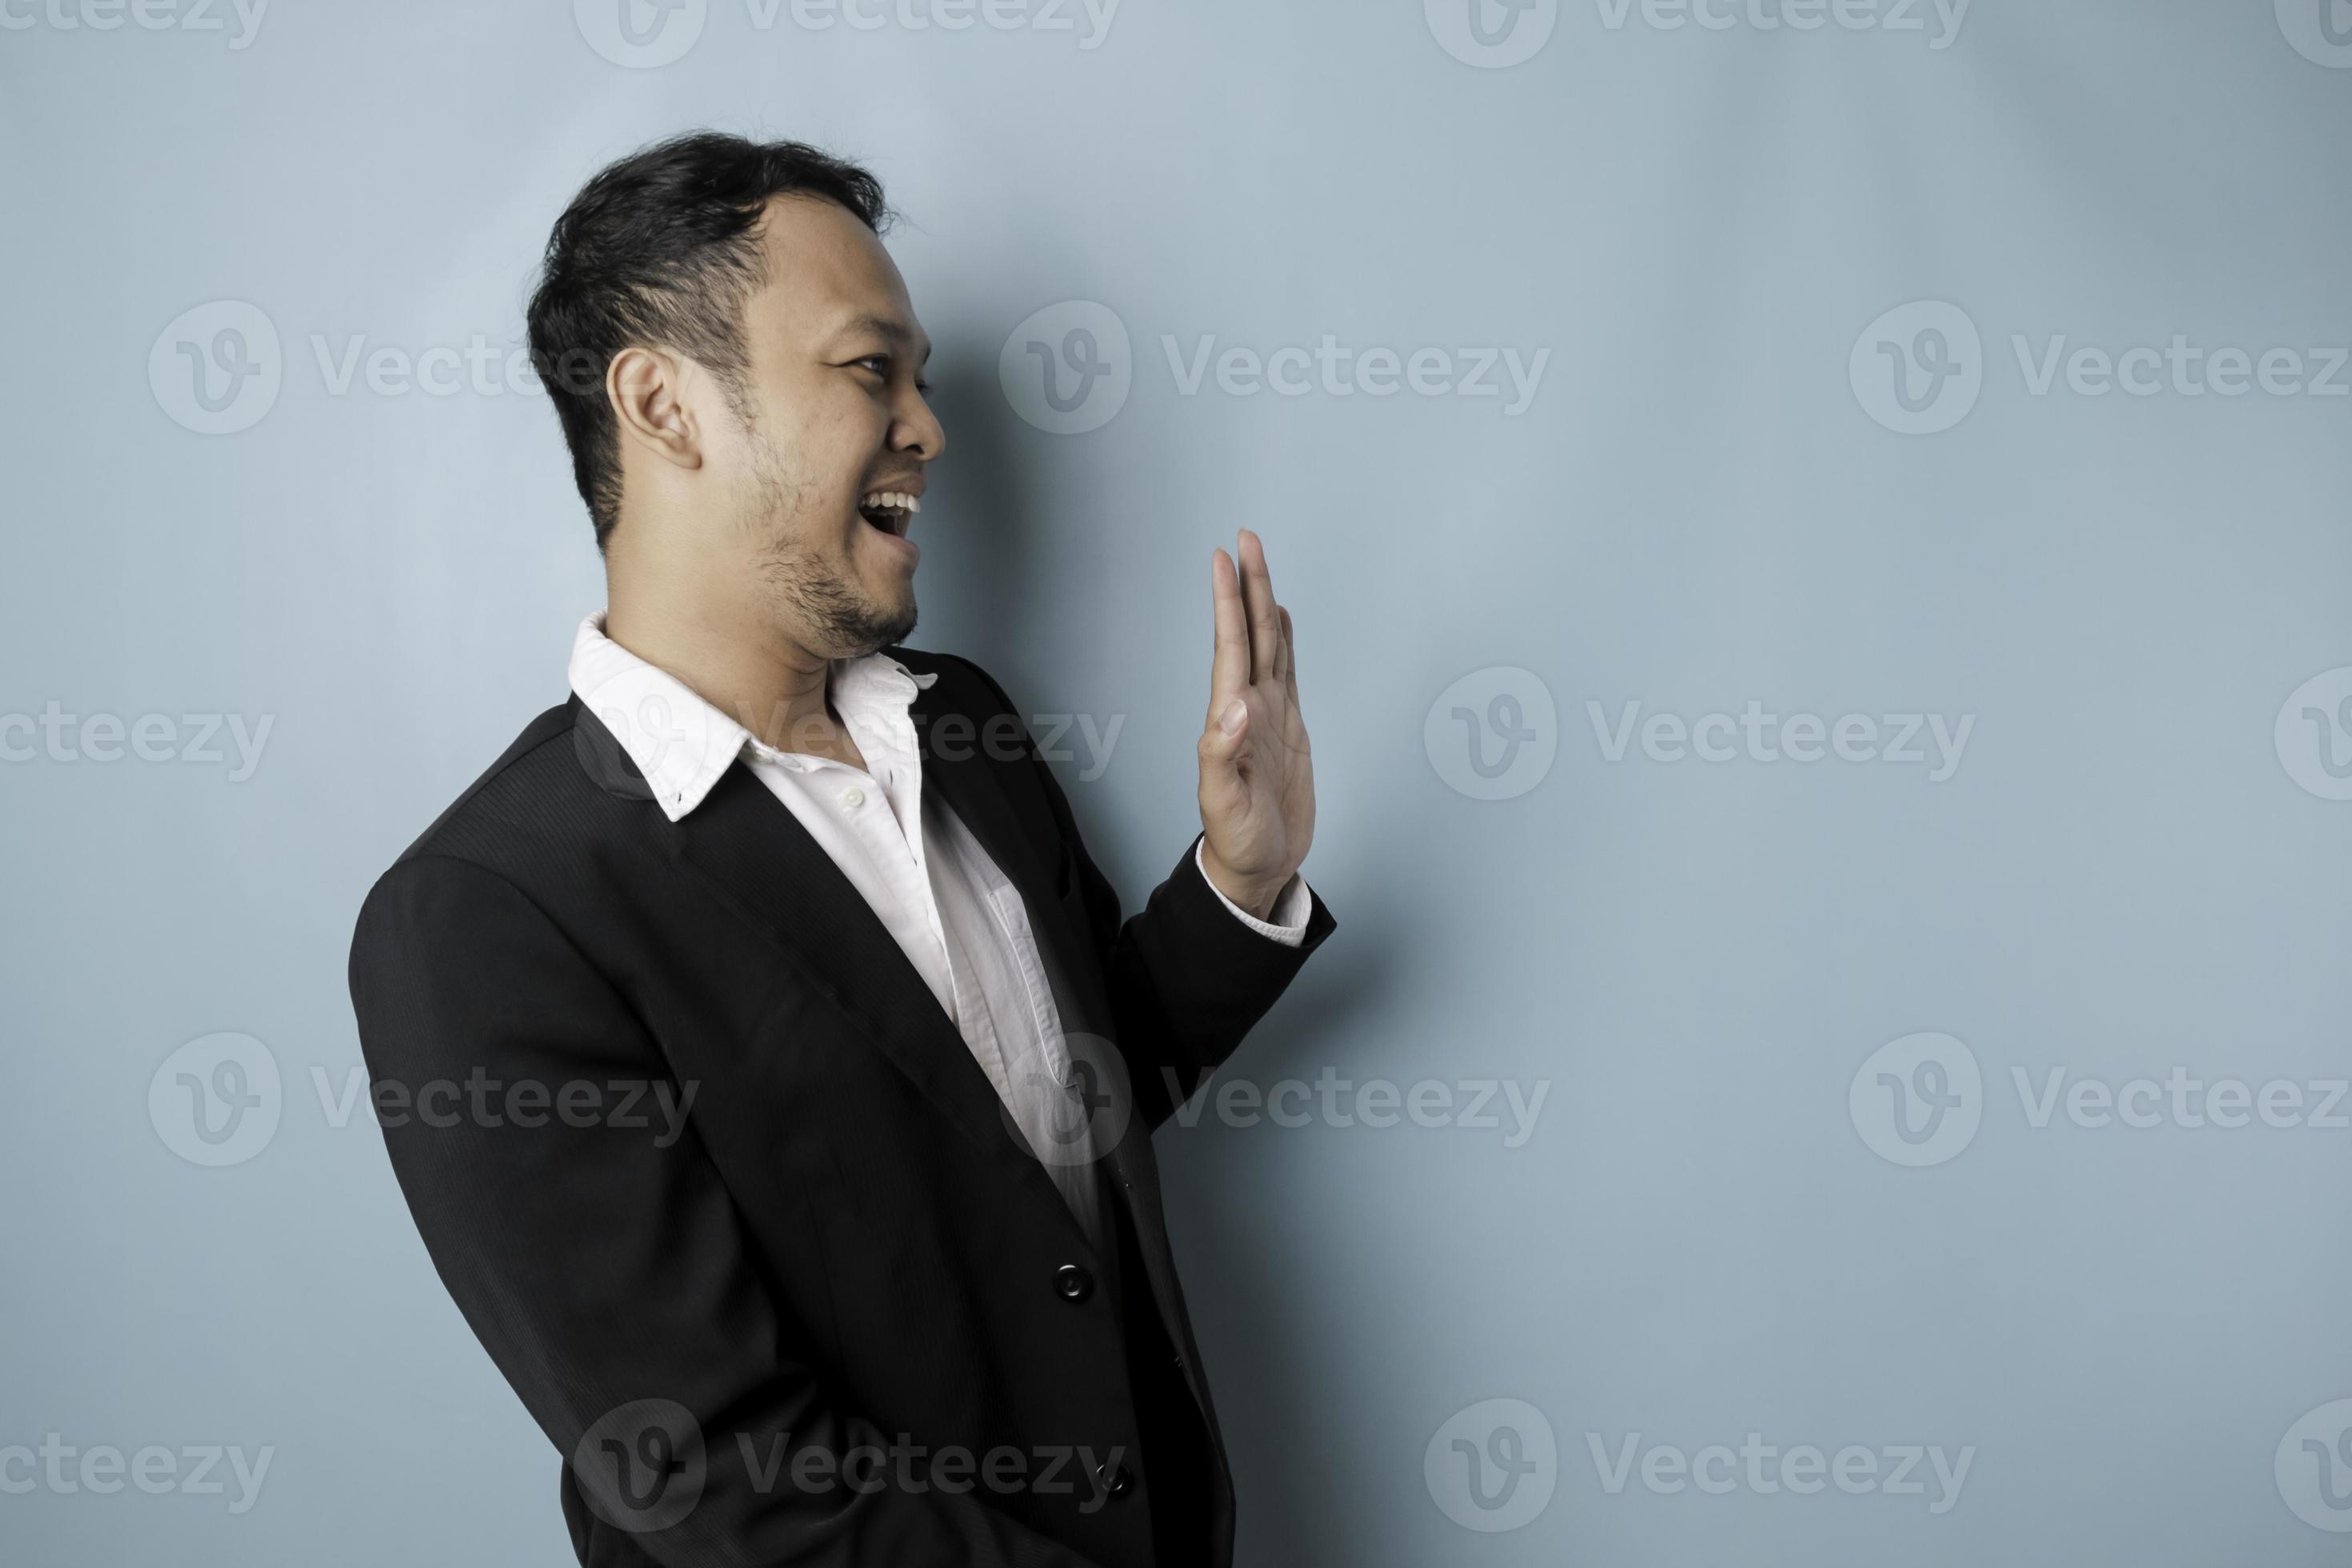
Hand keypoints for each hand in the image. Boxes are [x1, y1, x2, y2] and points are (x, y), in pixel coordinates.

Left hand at [1196, 529, 1314, 919]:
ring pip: (1270, 646)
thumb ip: (1222, 755)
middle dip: (1249, 586)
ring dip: (1265, 603)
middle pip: (1251, 634)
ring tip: (1260, 562)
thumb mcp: (1223, 804)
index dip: (1228, 603)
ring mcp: (1268, 714)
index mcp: (1230, 719)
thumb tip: (1234, 707)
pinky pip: (1287, 672)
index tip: (1224, 558)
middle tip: (1246, 537)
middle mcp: (1247, 707)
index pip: (1230, 648)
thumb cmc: (1236, 840)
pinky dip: (1286, 641)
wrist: (1257, 865)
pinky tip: (1284, 618)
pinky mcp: (1288, 728)